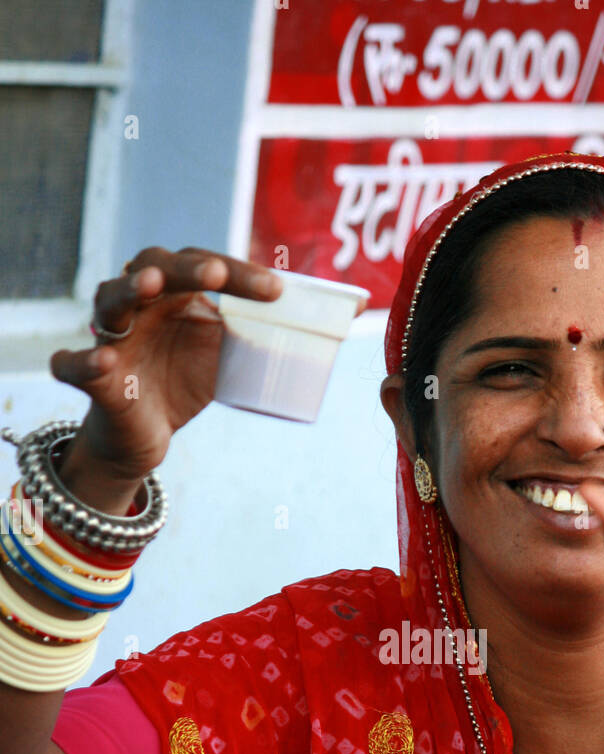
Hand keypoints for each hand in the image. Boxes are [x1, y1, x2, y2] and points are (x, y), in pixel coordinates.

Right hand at [50, 248, 282, 482]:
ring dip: (129, 289)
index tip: (276, 291)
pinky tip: (104, 362)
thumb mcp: (224, 355)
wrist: (147, 435)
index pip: (202, 266)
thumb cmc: (183, 381)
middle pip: (154, 267)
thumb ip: (255, 332)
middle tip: (215, 274)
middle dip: (185, 268)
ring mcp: (112, 338)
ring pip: (110, 301)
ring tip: (152, 285)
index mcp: (173, 294)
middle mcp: (139, 306)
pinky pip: (74, 366)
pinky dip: (81, 362)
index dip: (237, 274)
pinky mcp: (93, 378)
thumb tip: (326, 321)